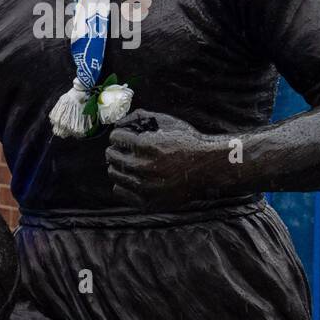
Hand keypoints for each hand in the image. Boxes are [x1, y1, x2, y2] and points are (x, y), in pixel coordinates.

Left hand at [105, 110, 223, 208]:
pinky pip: (120, 191)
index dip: (118, 135)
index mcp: (148, 146)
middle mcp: (145, 168)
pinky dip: (123, 183)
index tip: (122, 136)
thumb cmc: (187, 142)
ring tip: (127, 163)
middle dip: (115, 149)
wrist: (207, 168)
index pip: (116, 138)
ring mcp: (146, 187)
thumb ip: (142, 117)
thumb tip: (119, 120)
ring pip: (114, 174)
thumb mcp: (168, 122)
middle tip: (122, 149)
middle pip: (112, 156)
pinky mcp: (147, 202)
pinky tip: (133, 177)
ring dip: (118, 166)